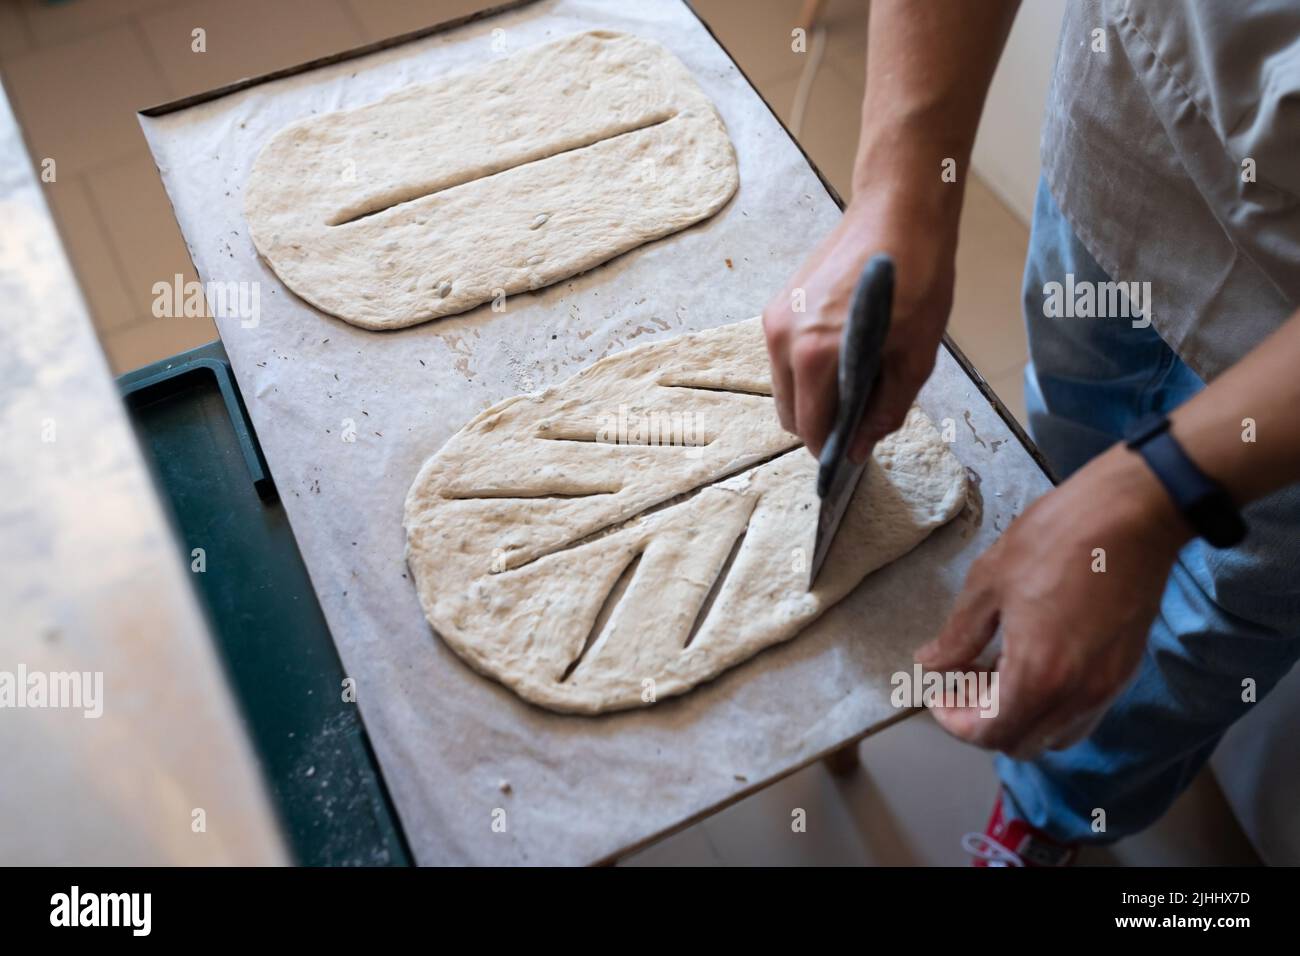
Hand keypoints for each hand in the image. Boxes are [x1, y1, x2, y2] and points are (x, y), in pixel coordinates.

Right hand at [762, 189, 957, 459]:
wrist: (897, 209)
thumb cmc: (915, 277)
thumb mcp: (916, 354)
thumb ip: (885, 409)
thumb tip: (859, 448)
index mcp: (814, 355)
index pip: (810, 429)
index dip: (833, 450)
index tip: (856, 452)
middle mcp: (782, 340)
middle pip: (789, 414)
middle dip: (821, 424)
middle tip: (862, 414)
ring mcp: (775, 320)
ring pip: (785, 387)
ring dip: (813, 396)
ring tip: (856, 378)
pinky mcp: (777, 305)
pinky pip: (784, 358)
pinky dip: (807, 369)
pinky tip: (843, 351)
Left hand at [917, 445, 1193, 758]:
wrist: (1134, 512)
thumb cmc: (1058, 538)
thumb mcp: (989, 582)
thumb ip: (958, 635)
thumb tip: (931, 664)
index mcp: (1039, 675)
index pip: (990, 733)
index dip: (954, 722)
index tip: (937, 695)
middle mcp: (1078, 695)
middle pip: (1021, 742)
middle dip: (983, 721)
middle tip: (960, 682)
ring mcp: (1108, 686)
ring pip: (1054, 733)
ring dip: (1018, 715)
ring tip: (992, 669)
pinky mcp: (1125, 670)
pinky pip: (1081, 712)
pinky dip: (1049, 703)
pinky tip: (1031, 659)